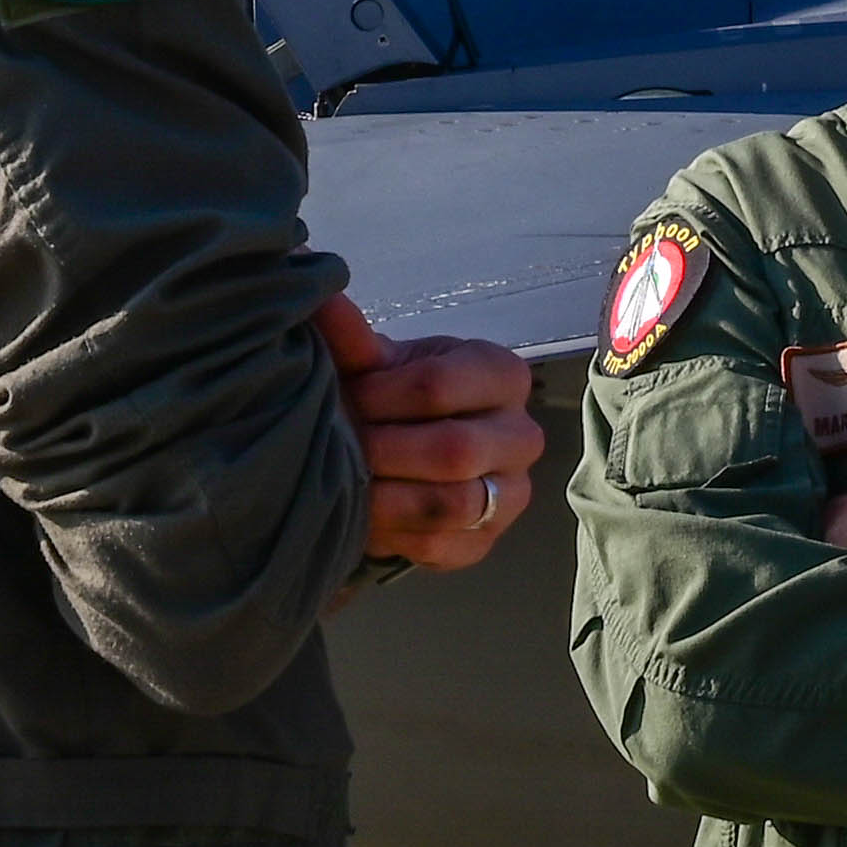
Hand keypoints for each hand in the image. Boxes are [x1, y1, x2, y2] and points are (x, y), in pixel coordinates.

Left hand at [320, 290, 541, 571]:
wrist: (414, 444)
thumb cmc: (400, 394)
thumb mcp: (384, 363)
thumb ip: (357, 340)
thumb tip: (323, 300)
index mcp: (503, 375)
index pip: (439, 385)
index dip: (380, 396)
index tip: (344, 396)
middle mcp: (522, 435)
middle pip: (452, 451)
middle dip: (382, 450)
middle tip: (340, 446)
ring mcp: (512, 494)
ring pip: (452, 504)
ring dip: (387, 497)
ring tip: (345, 482)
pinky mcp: (487, 541)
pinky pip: (441, 546)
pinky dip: (394, 534)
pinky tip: (361, 517)